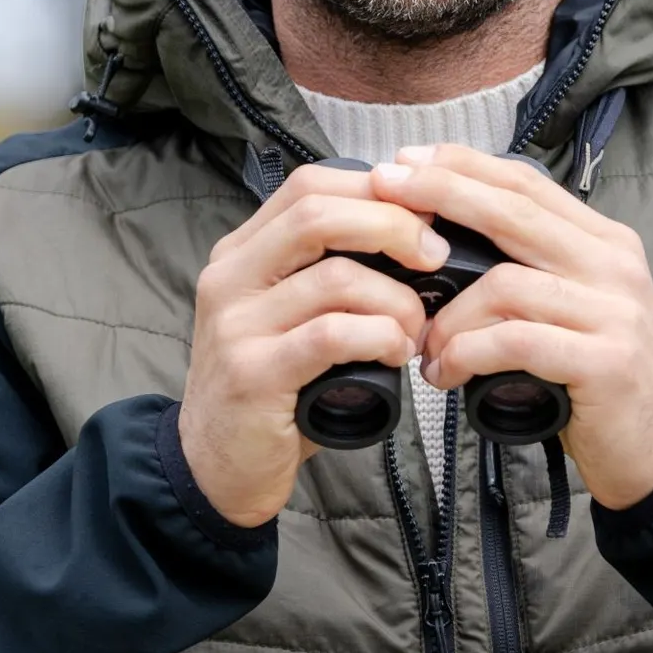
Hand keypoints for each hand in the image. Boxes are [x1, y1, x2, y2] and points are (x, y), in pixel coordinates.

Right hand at [180, 164, 447, 525]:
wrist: (216, 466)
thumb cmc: (272, 388)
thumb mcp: (291, 315)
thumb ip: (331, 271)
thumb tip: (417, 237)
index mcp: (241, 252)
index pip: (309, 185)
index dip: (374, 188)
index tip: (422, 212)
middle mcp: (230, 278)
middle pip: (318, 213)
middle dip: (393, 225)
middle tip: (435, 255)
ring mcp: (236, 324)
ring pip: (335, 277)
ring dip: (397, 299)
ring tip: (416, 328)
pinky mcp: (253, 373)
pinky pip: (332, 334)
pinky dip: (380, 337)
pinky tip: (396, 353)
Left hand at [369, 144, 652, 510]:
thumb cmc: (599, 377)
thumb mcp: (573, 307)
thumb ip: (529, 268)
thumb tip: (441, 239)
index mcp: (604, 241)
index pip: (526, 182)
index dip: (463, 166)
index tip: (407, 161)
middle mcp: (613, 264)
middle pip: (513, 212)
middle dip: (441, 195)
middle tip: (385, 194)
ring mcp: (613, 311)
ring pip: (505, 284)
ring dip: (448, 316)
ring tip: (423, 346)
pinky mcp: (605, 362)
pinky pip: (516, 341)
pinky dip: (468, 352)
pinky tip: (446, 372)